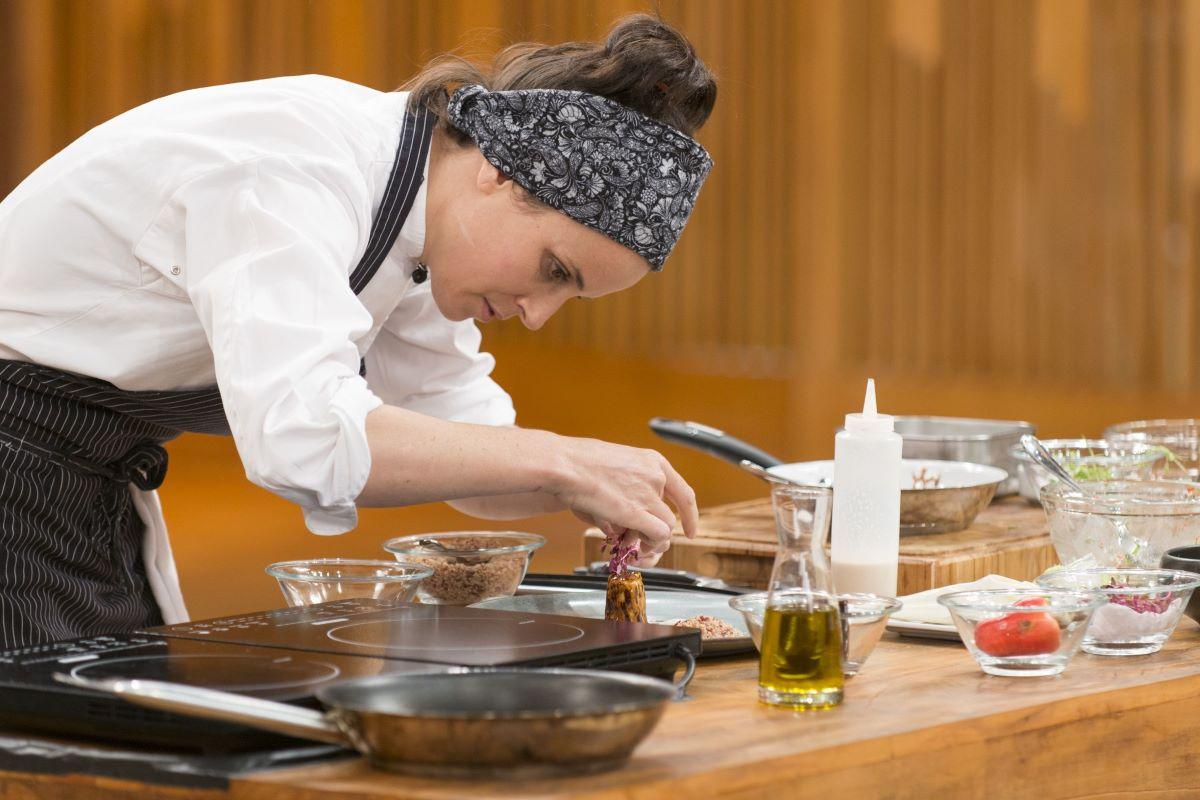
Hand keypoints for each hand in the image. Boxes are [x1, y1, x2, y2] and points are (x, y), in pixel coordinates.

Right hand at [551, 435, 698, 558]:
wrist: (564, 464)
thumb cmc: (579, 462)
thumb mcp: (616, 463)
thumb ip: (630, 484)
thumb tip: (628, 509)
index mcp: (653, 462)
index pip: (683, 492)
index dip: (690, 514)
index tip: (690, 529)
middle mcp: (655, 476)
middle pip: (672, 515)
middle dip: (658, 532)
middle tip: (642, 541)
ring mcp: (648, 494)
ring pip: (667, 527)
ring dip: (652, 540)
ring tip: (634, 545)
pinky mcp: (636, 512)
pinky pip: (658, 535)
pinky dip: (650, 544)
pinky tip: (637, 548)